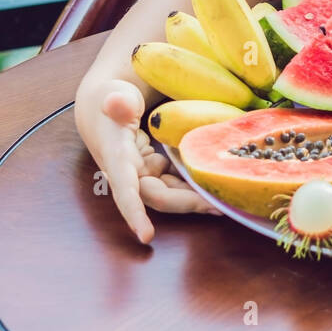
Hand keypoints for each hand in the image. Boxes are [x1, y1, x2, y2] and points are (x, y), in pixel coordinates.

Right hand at [77, 79, 220, 244]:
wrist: (106, 107)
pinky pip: (176, 183)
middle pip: (158, 197)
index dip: (135, 214)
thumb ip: (117, 101)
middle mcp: (129, 173)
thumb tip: (117, 103)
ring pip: (171, 193)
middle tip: (218, 206)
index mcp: (116, 157)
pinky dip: (194, 185)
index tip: (147, 236)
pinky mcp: (155, 171)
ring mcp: (143, 174)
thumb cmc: (111, 99)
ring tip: (225, 200)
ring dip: (195, 198)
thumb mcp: (115, 94)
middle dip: (187, 204)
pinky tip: (216, 186)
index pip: (124, 189)